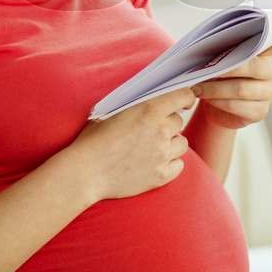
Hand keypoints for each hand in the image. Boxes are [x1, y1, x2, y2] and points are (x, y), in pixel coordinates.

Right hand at [69, 88, 194, 202]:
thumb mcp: (113, 112)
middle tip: (151, 130)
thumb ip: (138, 107)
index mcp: (149, 110)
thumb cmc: (93, 140)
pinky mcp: (161, 175)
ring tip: (153, 148)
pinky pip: (179, 166)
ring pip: (182, 144)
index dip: (186, 97)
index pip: (183, 96)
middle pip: (179, 122)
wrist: (85, 172)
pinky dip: (170, 164)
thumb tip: (151, 101)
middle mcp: (160, 131)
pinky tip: (155, 163)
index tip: (184, 102)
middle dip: (168, 124)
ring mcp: (162, 154)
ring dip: (171, 144)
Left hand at [191, 34, 271, 130]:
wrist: (214, 104)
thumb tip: (210, 44)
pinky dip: (219, 103)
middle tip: (202, 71)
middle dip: (225, 69)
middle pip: (253, 67)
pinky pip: (238, 107)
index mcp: (265, 52)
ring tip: (198, 87)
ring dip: (216, 89)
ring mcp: (269, 92)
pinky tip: (209, 100)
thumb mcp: (220, 58)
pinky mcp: (261, 111)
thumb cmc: (218, 75)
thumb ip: (224, 49)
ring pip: (242, 89)